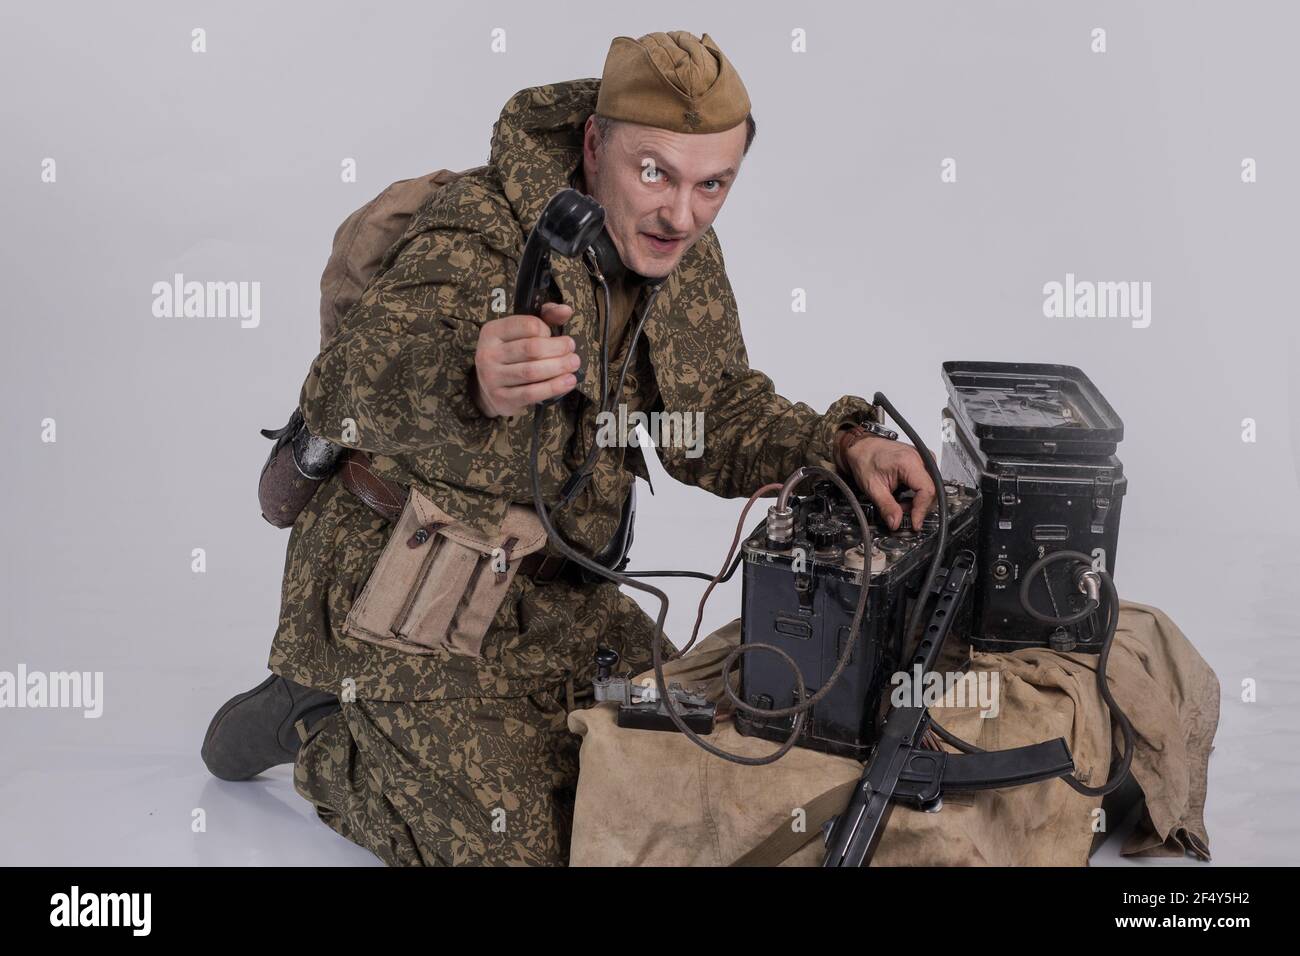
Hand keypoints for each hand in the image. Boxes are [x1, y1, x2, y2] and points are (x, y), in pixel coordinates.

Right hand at [470, 303, 579, 417]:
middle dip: (558, 349)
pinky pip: (531, 393)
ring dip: (559, 368)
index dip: (547, 329)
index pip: (527, 325)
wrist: (490, 388)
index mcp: (493, 332)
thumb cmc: (511, 355)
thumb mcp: (521, 331)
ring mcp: (492, 377)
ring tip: (573, 365)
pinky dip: (554, 387)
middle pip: (532, 349)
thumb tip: (566, 310)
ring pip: (532, 372)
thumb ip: (545, 317)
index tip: (555, 336)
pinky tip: (568, 382)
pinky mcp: (502, 398)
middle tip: (572, 351)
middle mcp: (488, 353)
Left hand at [841, 434, 935, 531]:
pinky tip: (904, 497)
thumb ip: (886, 507)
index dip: (922, 510)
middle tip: (902, 513)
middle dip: (918, 507)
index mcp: (909, 462)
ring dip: (918, 501)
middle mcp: (921, 458)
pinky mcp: (922, 462)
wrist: (862, 447)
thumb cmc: (865, 459)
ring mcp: (923, 459)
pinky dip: (917, 494)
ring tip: (900, 504)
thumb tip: (896, 523)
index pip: (927, 490)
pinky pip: (927, 483)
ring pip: (931, 488)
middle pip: (932, 491)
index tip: (915, 523)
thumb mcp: (873, 487)